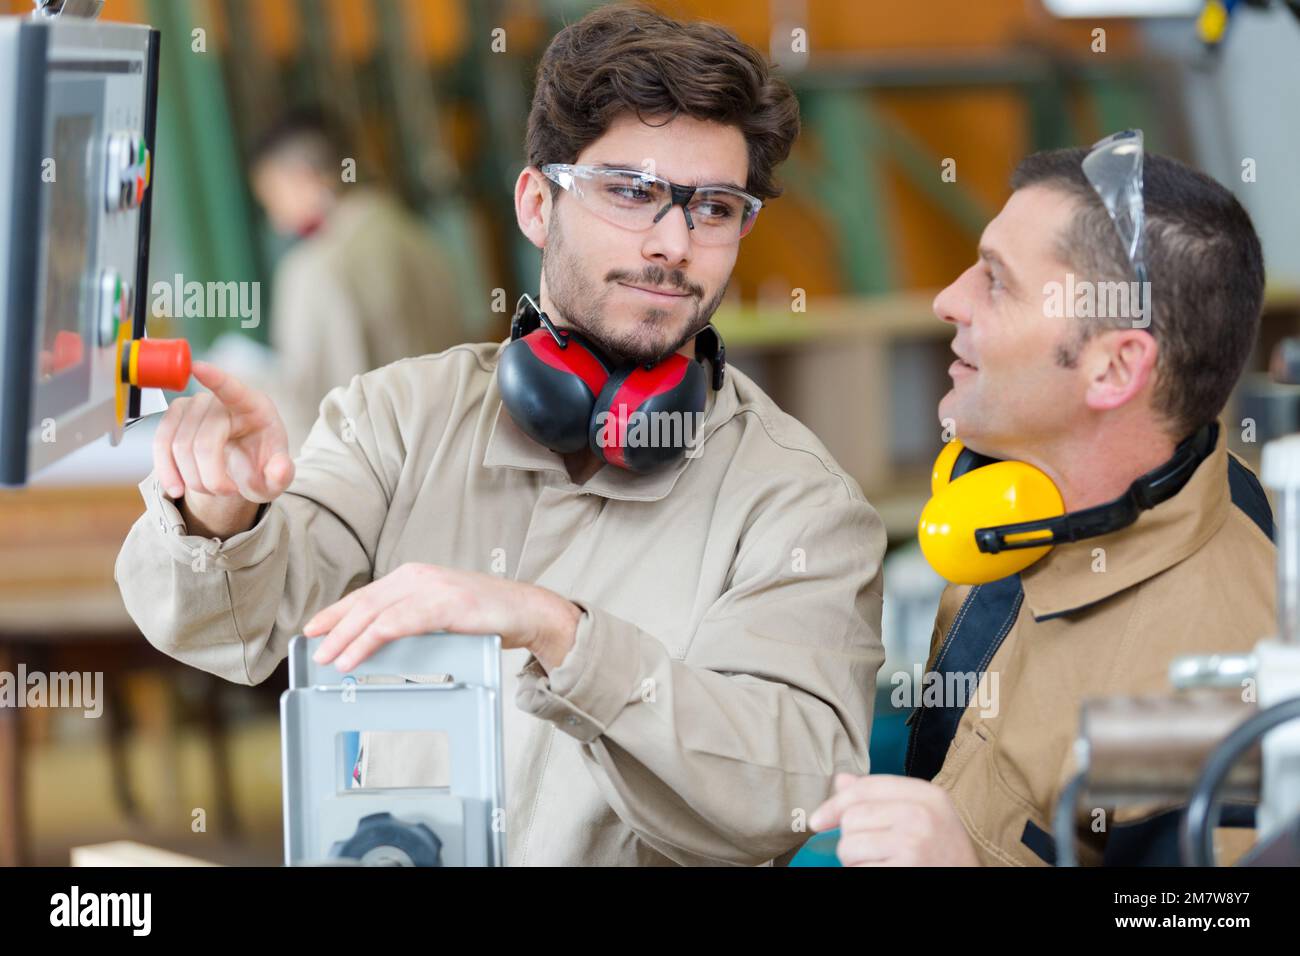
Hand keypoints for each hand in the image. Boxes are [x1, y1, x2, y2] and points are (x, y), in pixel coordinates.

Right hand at [153, 360, 293, 504]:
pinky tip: (177, 487)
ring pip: (178, 446)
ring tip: (212, 488)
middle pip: (204, 442)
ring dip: (192, 479)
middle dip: (212, 478)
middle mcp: (221, 400)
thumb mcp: (276, 477)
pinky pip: (160, 444)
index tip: (198, 367)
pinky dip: (166, 471)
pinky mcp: (173, 418)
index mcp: (255, 406)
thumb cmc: (260, 467)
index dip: (216, 379)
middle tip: (227, 492)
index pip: (234, 390)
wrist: (240, 469)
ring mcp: (194, 406)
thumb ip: (282, 476)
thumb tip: (280, 469)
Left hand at [303, 563, 581, 671]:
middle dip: (335, 625)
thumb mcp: (443, 614)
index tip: (315, 627)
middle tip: (313, 648)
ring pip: (375, 612)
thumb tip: (383, 640)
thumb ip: (414, 619)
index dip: (338, 611)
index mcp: (416, 576)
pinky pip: (396, 623)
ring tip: (328, 658)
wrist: (529, 611)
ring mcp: (431, 588)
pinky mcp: (443, 604)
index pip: (368, 594)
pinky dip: (369, 640)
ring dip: (346, 637)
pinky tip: (355, 655)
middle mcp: (419, 576)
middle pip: (365, 602)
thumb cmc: (489, 616)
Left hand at [808, 773, 979, 866]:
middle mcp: (921, 816)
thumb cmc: (943, 852)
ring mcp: (912, 845)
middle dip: (852, 839)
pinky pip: (859, 869)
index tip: (818, 820)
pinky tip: (887, 871)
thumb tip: (841, 781)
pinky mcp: (903, 869)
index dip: (834, 804)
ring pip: (849, 847)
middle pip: (851, 818)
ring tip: (882, 863)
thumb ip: (882, 797)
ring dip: (856, 861)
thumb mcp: (924, 815)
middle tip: (875, 852)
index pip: (865, 788)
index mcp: (927, 795)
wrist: (971, 882)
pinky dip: (864, 873)